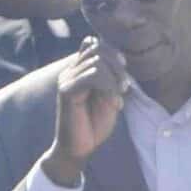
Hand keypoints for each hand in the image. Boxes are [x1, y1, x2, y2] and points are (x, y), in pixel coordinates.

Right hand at [43, 38, 128, 186]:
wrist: (80, 147)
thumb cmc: (95, 122)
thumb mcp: (109, 94)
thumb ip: (110, 74)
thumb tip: (116, 54)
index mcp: (79, 70)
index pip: (94, 44)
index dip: (113, 53)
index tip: (123, 70)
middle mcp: (70, 71)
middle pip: (98, 49)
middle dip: (118, 68)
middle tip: (124, 88)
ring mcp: (66, 79)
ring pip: (97, 63)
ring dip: (115, 80)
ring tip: (118, 99)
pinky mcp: (66, 91)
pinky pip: (92, 76)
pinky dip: (109, 88)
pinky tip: (114, 104)